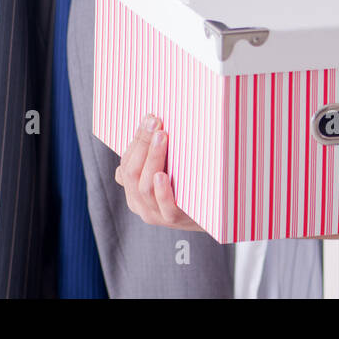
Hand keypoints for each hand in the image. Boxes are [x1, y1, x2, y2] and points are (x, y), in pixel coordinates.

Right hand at [114, 114, 204, 231]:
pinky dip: (162, 191)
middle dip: (142, 143)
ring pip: (145, 187)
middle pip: (133, 172)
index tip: (149, 117)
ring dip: (152, 159)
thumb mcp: (168, 170)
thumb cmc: (186, 187)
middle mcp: (140, 203)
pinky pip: (165, 207)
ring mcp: (155, 214)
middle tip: (155, 122)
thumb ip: (157, 154)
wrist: (212, 217)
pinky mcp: (174, 220)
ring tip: (160, 137)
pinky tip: (162, 175)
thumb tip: (153, 120)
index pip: (126, 164)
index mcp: (133, 190)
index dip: (136, 140)